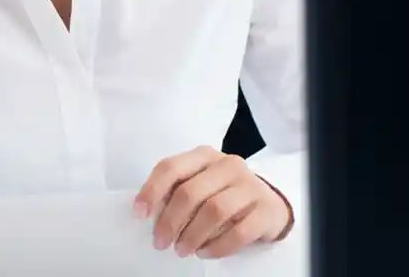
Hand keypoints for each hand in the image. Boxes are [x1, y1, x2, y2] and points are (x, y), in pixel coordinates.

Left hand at [133, 146, 291, 259]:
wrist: (269, 204)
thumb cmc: (223, 193)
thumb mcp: (199, 183)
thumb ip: (176, 190)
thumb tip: (147, 212)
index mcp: (204, 155)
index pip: (171, 167)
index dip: (151, 191)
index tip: (139, 214)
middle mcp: (227, 165)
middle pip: (190, 192)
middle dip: (170, 221)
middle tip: (160, 242)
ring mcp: (250, 186)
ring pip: (214, 211)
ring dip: (192, 235)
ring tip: (181, 250)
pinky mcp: (266, 210)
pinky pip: (239, 232)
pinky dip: (217, 246)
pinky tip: (204, 253)